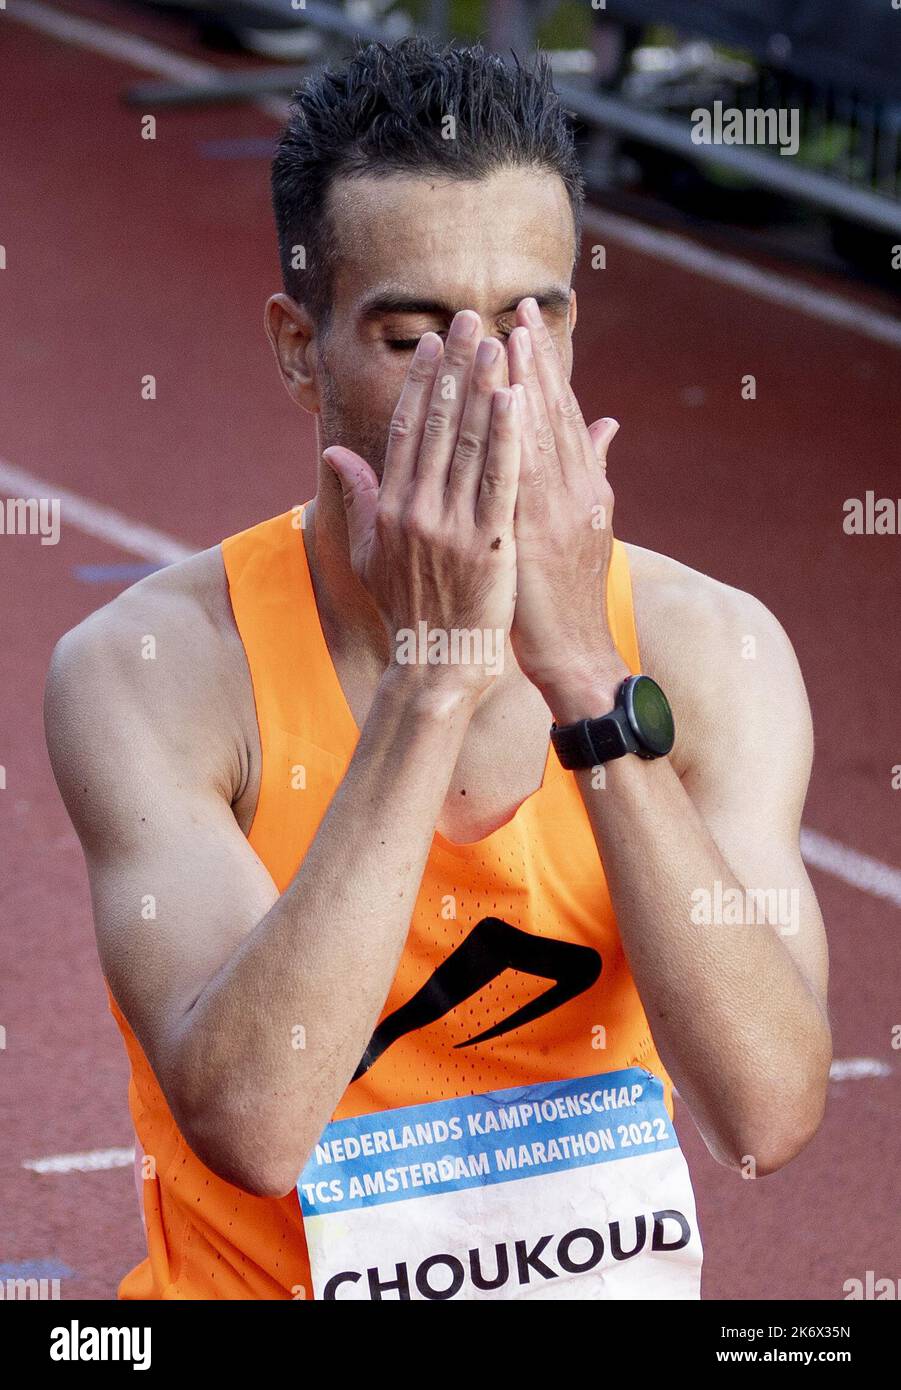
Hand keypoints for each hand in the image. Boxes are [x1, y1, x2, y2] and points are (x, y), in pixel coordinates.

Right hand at [323, 312, 521, 698]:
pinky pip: (500, 479)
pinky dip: (508, 436)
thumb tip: (336, 451)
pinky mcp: (488, 544)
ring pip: (471, 443)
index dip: (423, 381)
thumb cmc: (406, 608)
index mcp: (391, 507)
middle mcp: (417, 510)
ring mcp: (452, 527)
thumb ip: (358, 497)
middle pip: (439, 423)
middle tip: (473, 318)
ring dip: (485, 386)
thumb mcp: (370, 554)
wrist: (435, 662)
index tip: (435, 342)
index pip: (408, 429)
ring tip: (499, 341)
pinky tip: (517, 398)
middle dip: (457, 366)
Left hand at [507, 297, 629, 719]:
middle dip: (534, 357)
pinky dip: (514, 428)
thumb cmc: (566, 595)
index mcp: (581, 486)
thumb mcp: (586, 527)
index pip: (560, 415)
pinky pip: (522, 469)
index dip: (544, 368)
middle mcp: (575, 488)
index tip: (526, 325)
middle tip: (517, 306)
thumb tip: (608, 424)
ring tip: (509, 331)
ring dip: (524, 379)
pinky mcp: (537, 531)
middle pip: (551, 412)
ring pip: (540, 431)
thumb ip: (593, 471)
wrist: (574, 652)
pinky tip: (503, 395)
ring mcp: (559, 508)